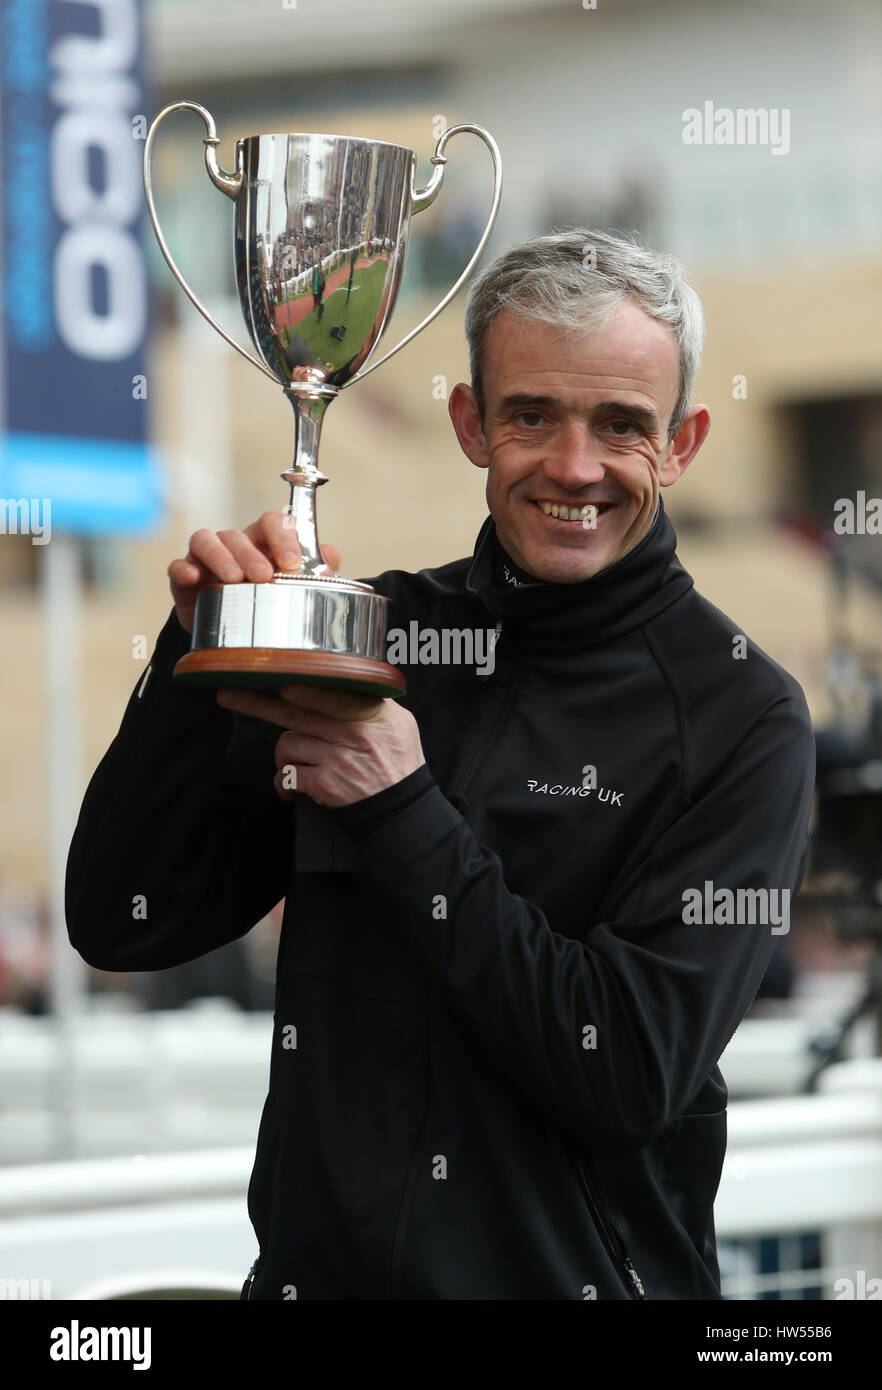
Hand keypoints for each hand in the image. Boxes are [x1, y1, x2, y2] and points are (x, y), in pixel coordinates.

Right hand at [167, 510, 341, 634]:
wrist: (232, 633)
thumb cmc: (267, 601)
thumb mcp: (294, 588)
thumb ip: (315, 570)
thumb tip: (331, 554)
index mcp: (263, 541)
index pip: (272, 522)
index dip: (282, 537)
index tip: (292, 562)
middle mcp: (234, 543)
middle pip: (239, 533)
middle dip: (252, 554)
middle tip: (264, 577)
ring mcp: (205, 558)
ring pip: (207, 541)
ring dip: (221, 557)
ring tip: (234, 579)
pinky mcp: (184, 577)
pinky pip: (178, 566)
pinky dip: (184, 569)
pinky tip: (194, 579)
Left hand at [215, 683, 425, 806]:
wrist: (401, 809)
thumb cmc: (399, 762)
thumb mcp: (399, 722)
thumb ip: (373, 701)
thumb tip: (347, 683)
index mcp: (367, 714)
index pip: (328, 695)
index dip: (301, 690)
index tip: (279, 684)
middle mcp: (349, 734)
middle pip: (293, 714)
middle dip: (255, 704)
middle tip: (227, 695)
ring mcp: (335, 760)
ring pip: (286, 746)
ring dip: (284, 756)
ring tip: (296, 764)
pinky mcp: (323, 785)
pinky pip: (287, 776)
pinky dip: (284, 783)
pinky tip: (292, 789)